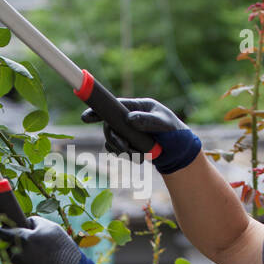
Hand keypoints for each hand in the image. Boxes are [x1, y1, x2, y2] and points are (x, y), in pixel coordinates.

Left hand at [0, 215, 104, 263]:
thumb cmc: (64, 251)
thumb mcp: (52, 228)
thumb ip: (33, 221)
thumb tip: (24, 222)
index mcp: (22, 238)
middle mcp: (15, 255)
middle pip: (0, 248)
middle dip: (7, 246)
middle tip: (20, 248)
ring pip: (4, 263)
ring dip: (12, 261)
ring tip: (30, 263)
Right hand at [80, 97, 201, 173]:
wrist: (179, 152)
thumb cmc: (175, 133)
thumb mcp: (164, 124)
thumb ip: (148, 120)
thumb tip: (129, 119)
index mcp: (137, 106)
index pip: (114, 105)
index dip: (98, 110)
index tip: (85, 117)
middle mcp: (129, 117)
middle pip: (109, 125)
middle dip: (114, 138)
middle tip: (125, 148)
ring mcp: (127, 131)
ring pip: (111, 139)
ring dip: (122, 149)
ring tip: (140, 154)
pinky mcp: (127, 144)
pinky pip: (116, 150)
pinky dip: (125, 156)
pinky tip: (140, 157)